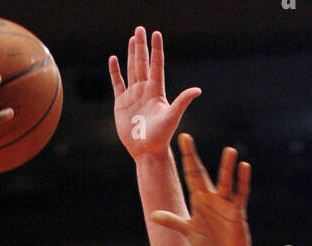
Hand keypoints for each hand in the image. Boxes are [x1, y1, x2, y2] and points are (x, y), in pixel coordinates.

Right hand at [109, 26, 199, 159]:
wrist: (147, 151)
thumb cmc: (161, 137)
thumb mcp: (172, 117)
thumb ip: (183, 101)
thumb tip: (198, 90)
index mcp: (157, 90)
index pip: (157, 64)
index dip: (156, 49)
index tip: (156, 33)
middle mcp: (145, 90)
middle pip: (142, 63)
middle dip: (141, 46)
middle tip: (140, 29)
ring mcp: (133, 95)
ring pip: (131, 69)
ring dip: (131, 54)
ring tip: (132, 39)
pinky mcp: (121, 104)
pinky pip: (117, 83)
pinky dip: (115, 71)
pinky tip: (114, 59)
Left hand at [151, 133, 251, 245]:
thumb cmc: (208, 243)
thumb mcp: (188, 232)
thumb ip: (173, 221)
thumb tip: (153, 215)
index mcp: (198, 199)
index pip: (190, 174)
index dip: (185, 158)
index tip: (182, 139)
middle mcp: (211, 197)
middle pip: (200, 173)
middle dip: (192, 157)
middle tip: (185, 136)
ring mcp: (224, 203)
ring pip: (225, 181)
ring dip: (227, 167)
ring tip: (230, 151)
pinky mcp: (237, 211)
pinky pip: (241, 194)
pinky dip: (242, 181)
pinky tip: (244, 167)